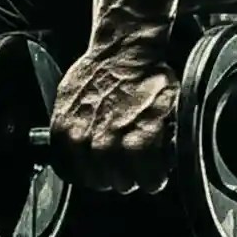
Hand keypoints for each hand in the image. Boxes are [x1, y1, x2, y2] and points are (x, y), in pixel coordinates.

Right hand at [49, 46, 177, 193]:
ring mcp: (80, 138)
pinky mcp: (61, 128)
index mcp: (137, 143)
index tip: (154, 174)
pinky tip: (91, 156)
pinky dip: (79, 165)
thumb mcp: (174, 113)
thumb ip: (169, 144)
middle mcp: (106, 144)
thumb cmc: (149, 78)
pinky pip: (66, 165)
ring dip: (104, 173)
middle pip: (120, 184)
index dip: (155, 178)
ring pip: (92, 179)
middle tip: (133, 164)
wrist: (122, 51)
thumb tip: (167, 164)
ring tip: (112, 160)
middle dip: (130, 175)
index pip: (149, 183)